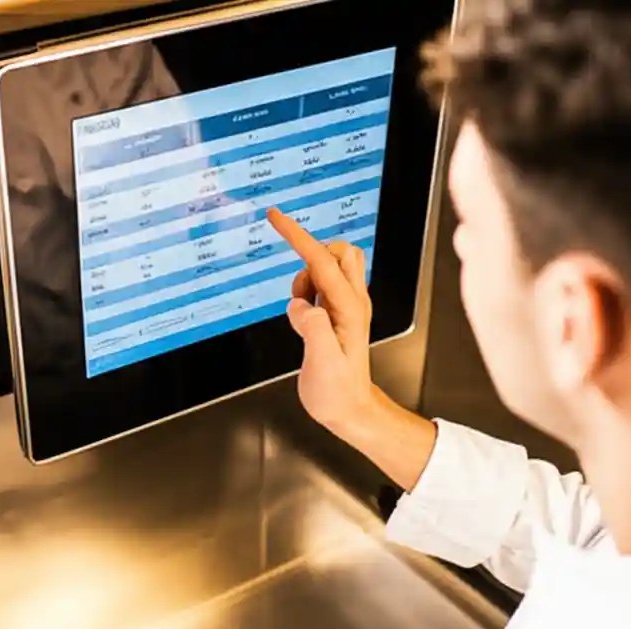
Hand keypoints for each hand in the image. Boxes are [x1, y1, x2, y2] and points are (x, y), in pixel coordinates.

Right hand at [267, 208, 376, 434]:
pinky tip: (305, 319)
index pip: (322, 261)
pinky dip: (306, 294)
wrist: (349, 409)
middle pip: (336, 252)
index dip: (298, 237)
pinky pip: (320, 285)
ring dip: (305, 282)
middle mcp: (353, 301)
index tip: (277, 218)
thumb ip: (313, 328)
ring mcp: (347, 306)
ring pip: (326, 267)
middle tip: (300, 295)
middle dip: (309, 261)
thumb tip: (302, 305)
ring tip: (302, 316)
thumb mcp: (322, 363)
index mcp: (349, 309)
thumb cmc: (337, 392)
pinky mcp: (338, 313)